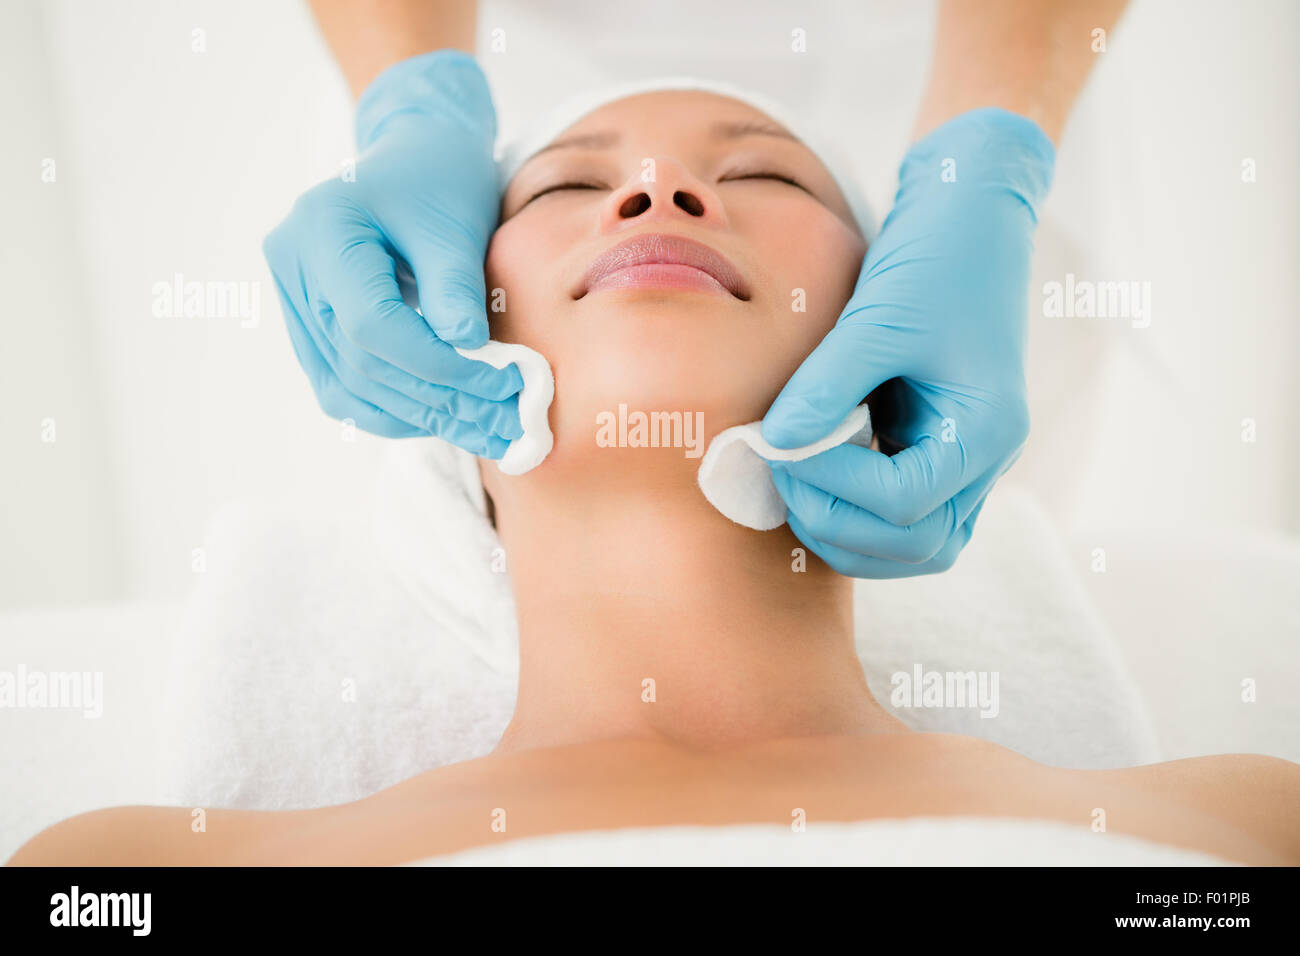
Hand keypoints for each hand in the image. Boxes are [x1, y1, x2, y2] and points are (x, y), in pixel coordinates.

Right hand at [263, 50, 521, 455]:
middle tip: (505, 424)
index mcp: (322, 228)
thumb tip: (468, 352)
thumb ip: (455, 285)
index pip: (372, 324)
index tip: (500, 382)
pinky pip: (344, 386)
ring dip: (420, 418)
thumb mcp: (456, 221)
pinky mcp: (310, 325)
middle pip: (361, 362)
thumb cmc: (441, 179)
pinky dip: (395, 410)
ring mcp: (294, 299)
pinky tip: (446, 419)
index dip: (436, 364)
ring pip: (349, 387)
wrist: (417, 159)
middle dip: (439, 399)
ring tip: (485, 432)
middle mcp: (293, 267)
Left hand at [761, 108, 1055, 576]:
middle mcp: (984, 457)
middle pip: (919, 545)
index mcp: (985, 430)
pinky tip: (815, 475)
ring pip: (916, 544)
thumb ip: (826, 385)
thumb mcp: (878, 316)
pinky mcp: (937, 446)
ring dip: (851, 533)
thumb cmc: (938, 256)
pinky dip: (858, 511)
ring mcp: (964, 458)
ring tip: (796, 488)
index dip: (833, 486)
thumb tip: (773, 445)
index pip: (905, 503)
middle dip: (839, 525)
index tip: (780, 446)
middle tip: (782, 478)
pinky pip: (904, 512)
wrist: (970, 213)